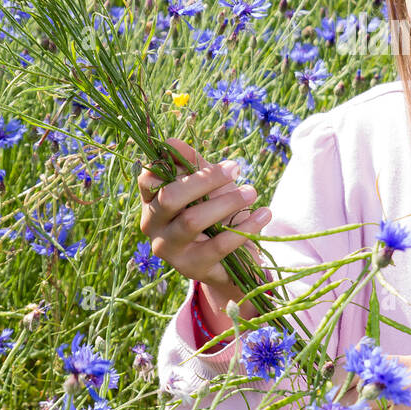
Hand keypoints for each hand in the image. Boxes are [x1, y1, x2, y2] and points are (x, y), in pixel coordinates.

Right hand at [136, 137, 270, 294]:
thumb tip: (172, 141)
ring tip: (253, 191)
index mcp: (152, 201)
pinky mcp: (192, 267)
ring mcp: (170, 249)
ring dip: (227, 202)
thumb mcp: (205, 186)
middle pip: (170, 198)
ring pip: (192, 221)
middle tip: (236, 169)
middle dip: (205, 180)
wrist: (233, 259)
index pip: (147, 179)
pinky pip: (219, 245)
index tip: (201, 156)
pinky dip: (245, 227)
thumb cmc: (215, 214)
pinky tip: (264, 214)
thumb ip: (190, 164)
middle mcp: (152, 226)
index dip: (169, 164)